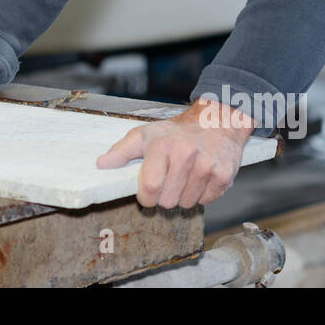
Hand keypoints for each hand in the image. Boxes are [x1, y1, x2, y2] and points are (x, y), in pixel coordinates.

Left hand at [95, 97, 256, 208]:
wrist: (217, 120)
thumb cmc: (176, 132)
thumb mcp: (145, 134)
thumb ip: (121, 151)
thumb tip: (101, 165)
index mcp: (161, 145)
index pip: (150, 187)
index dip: (146, 198)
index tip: (147, 194)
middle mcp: (185, 154)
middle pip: (168, 200)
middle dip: (165, 197)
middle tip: (169, 181)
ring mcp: (206, 165)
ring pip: (187, 203)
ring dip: (184, 196)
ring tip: (186, 176)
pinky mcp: (224, 174)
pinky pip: (207, 201)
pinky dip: (202, 194)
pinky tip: (200, 177)